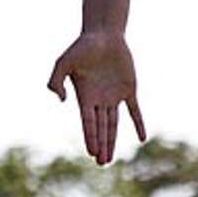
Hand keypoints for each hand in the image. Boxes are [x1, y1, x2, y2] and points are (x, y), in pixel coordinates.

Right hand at [47, 32, 146, 164]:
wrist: (104, 33)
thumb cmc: (82, 46)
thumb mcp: (63, 62)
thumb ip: (55, 81)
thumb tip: (60, 99)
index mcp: (84, 96)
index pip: (88, 122)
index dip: (90, 137)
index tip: (92, 152)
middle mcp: (99, 99)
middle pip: (101, 127)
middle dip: (101, 145)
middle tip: (102, 163)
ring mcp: (114, 95)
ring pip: (114, 123)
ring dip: (112, 140)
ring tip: (108, 159)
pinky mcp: (129, 88)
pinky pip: (134, 110)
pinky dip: (139, 123)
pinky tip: (142, 137)